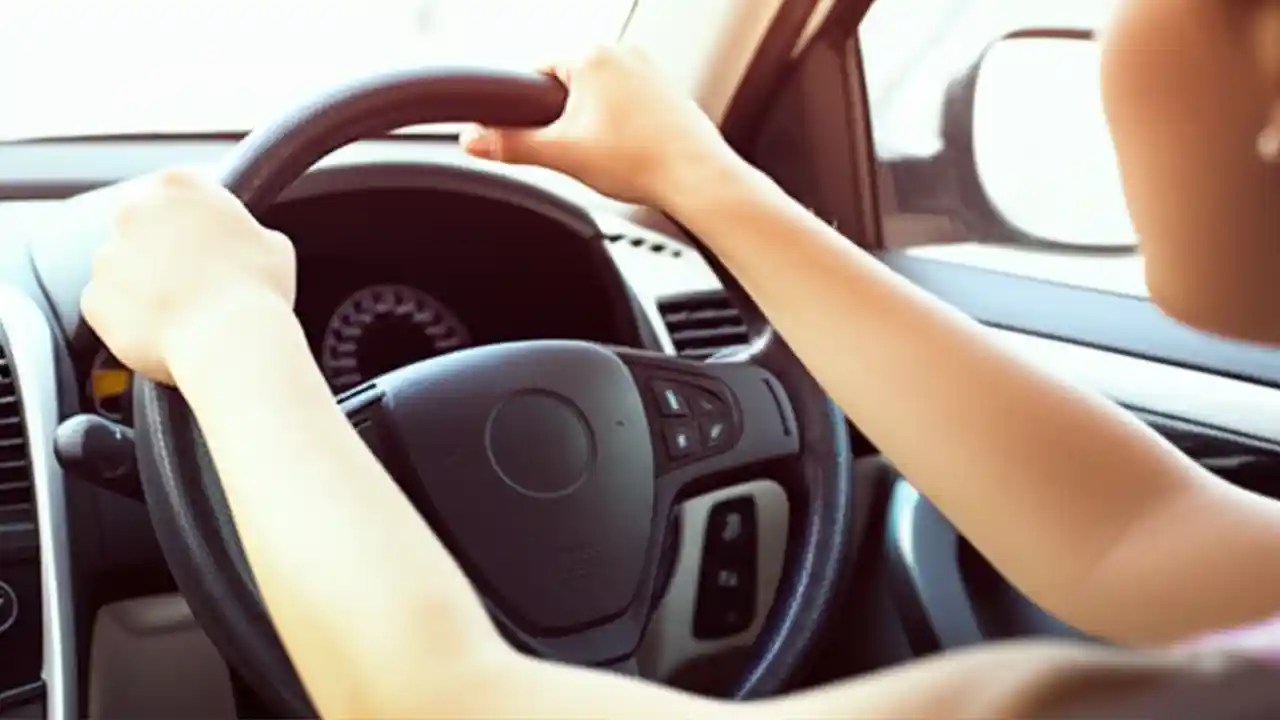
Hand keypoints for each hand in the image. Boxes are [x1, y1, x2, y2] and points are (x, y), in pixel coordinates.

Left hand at [82, 169, 296, 384]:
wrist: (231, 342)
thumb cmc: (256, 291)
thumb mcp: (272, 245)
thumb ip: (244, 231)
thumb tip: (241, 240)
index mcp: (178, 185)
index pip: (175, 188)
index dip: (191, 215)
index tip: (202, 235)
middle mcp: (134, 211)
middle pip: (138, 221)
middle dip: (158, 243)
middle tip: (191, 273)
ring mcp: (108, 255)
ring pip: (121, 266)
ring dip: (142, 282)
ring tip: (181, 309)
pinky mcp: (94, 299)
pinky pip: (109, 306)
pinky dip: (130, 318)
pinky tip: (164, 330)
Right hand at [460, 45, 738, 207]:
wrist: (697, 179)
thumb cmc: (639, 160)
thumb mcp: (561, 154)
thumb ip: (510, 144)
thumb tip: (472, 139)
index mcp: (591, 55)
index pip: (536, 72)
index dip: (529, 110)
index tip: (541, 137)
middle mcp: (622, 52)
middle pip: (569, 86)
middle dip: (566, 120)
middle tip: (582, 152)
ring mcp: (649, 70)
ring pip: (599, 97)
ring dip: (595, 125)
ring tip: (611, 154)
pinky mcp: (668, 91)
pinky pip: (629, 106)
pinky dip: (623, 128)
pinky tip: (631, 152)